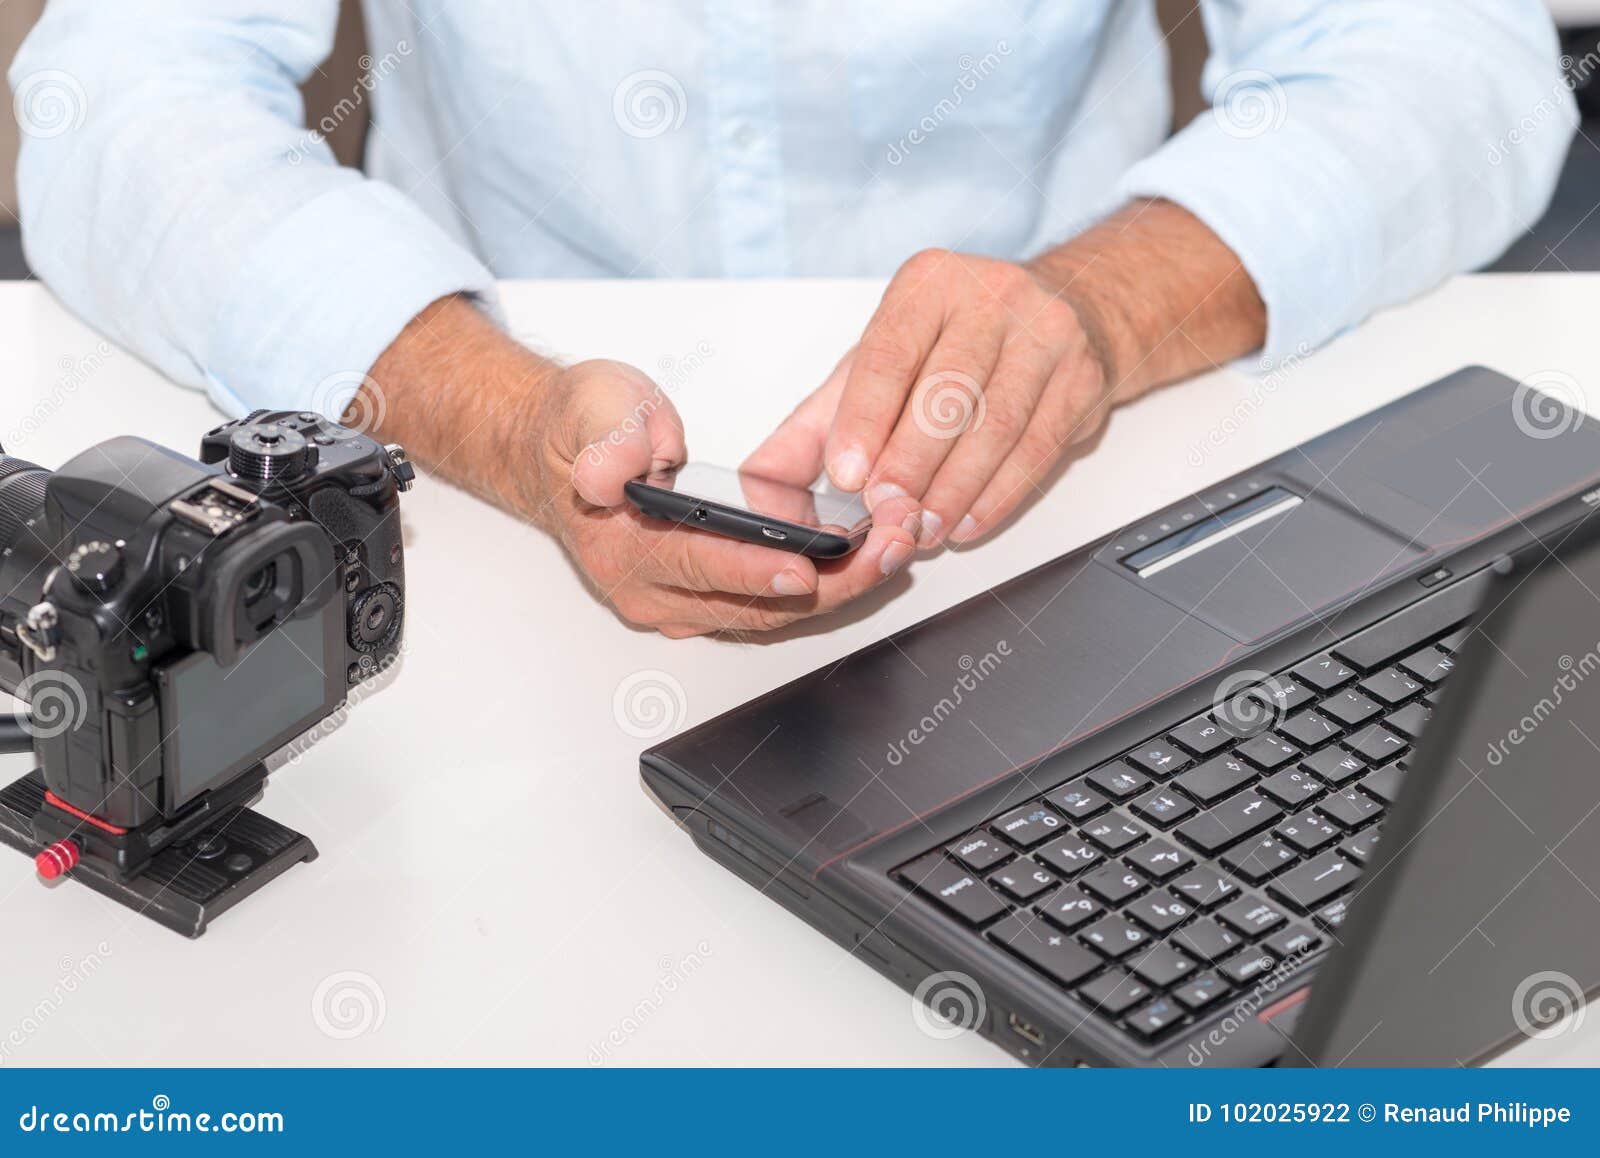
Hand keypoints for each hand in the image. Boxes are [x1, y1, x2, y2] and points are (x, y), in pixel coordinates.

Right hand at [516, 360, 918, 636]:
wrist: (565, 454)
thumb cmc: (584, 430)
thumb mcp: (591, 407)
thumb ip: (606, 438)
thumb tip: (611, 476)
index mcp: (623, 546)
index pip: (697, 564)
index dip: (753, 569)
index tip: (804, 567)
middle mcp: (653, 591)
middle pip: (754, 603)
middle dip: (831, 582)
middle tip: (889, 548)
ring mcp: (683, 605)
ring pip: (774, 612)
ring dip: (842, 586)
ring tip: (898, 546)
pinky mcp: (710, 601)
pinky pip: (776, 605)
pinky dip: (827, 584)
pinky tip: (871, 554)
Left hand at [747, 248, 1112, 547]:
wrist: (1070, 309)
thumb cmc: (958, 340)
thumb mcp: (881, 360)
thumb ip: (821, 418)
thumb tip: (761, 477)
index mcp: (928, 284)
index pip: (890, 352)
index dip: (865, 418)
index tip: (845, 474)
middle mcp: (991, 296)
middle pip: (947, 392)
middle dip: (910, 463)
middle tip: (885, 513)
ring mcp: (1046, 333)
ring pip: (997, 425)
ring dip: (954, 488)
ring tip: (922, 528)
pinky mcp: (1083, 376)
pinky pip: (1038, 447)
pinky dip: (999, 494)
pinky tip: (966, 521)